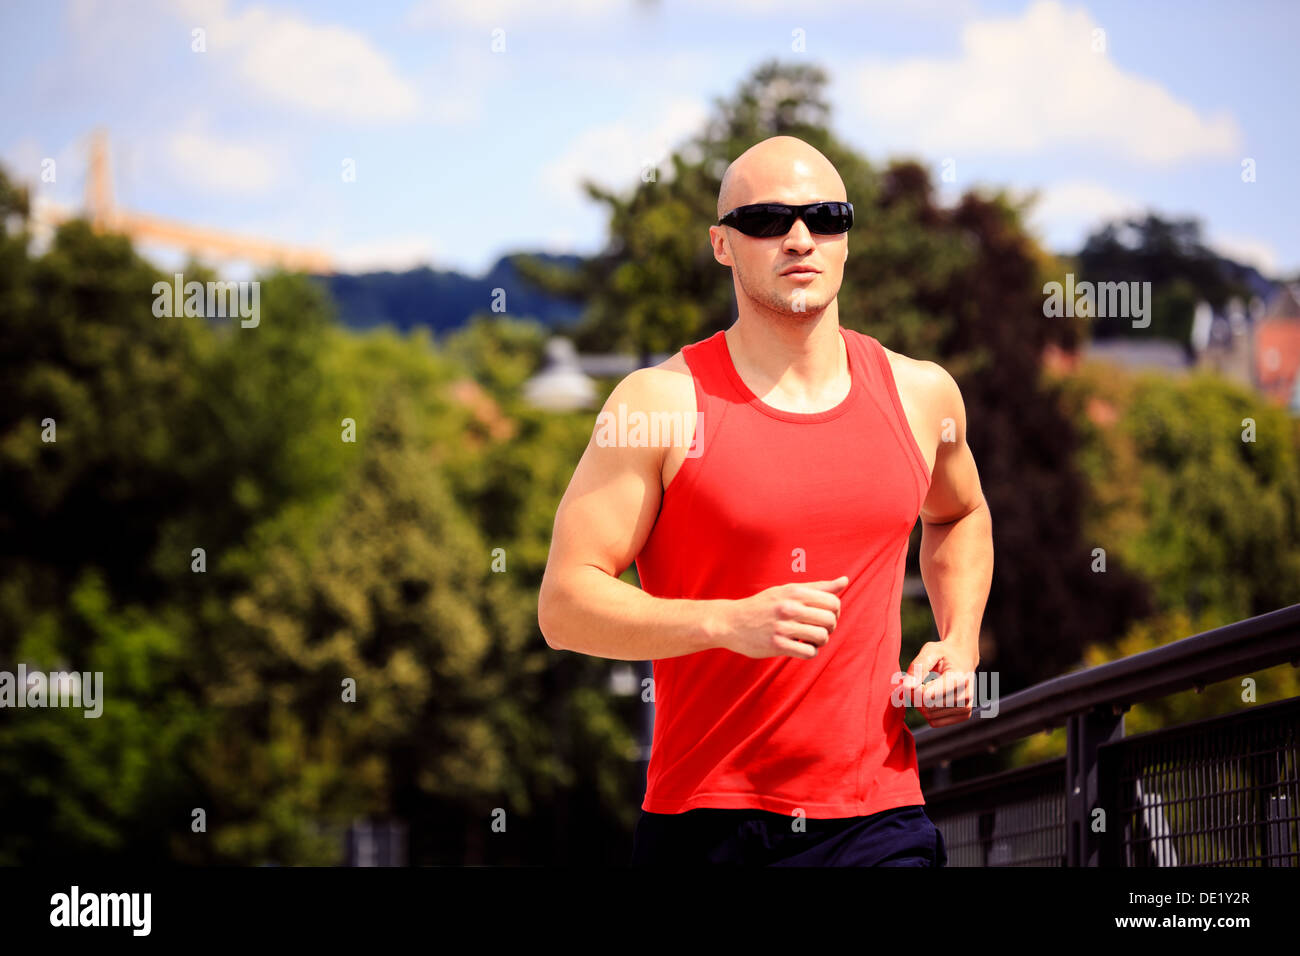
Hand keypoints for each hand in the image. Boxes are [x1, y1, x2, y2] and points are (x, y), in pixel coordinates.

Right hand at [720, 576, 848, 659]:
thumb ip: (818, 587)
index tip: (825, 616)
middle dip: (829, 627)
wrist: (731, 622)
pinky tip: (801, 648)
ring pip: (822, 637)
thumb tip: (845, 581)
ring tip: (810, 639)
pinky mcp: (776, 645)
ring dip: (820, 641)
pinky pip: (808, 652)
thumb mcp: (788, 590)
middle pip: (830, 620)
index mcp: (794, 592)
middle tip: (818, 629)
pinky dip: (810, 652)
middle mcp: (789, 607)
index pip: (833, 602)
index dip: (835, 612)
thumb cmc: (763, 605)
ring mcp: (782, 627)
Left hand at [900, 639, 979, 726]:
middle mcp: (966, 696)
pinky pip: (935, 722)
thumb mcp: (930, 651)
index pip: (927, 696)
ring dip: (920, 705)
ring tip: (925, 688)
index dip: (913, 690)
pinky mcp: (964, 715)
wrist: (964, 657)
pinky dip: (928, 712)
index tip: (912, 678)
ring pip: (929, 717)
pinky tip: (932, 698)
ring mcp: (966, 707)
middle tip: (916, 683)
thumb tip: (907, 686)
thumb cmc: (944, 653)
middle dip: (915, 697)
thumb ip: (917, 667)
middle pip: (927, 708)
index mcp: (958, 679)